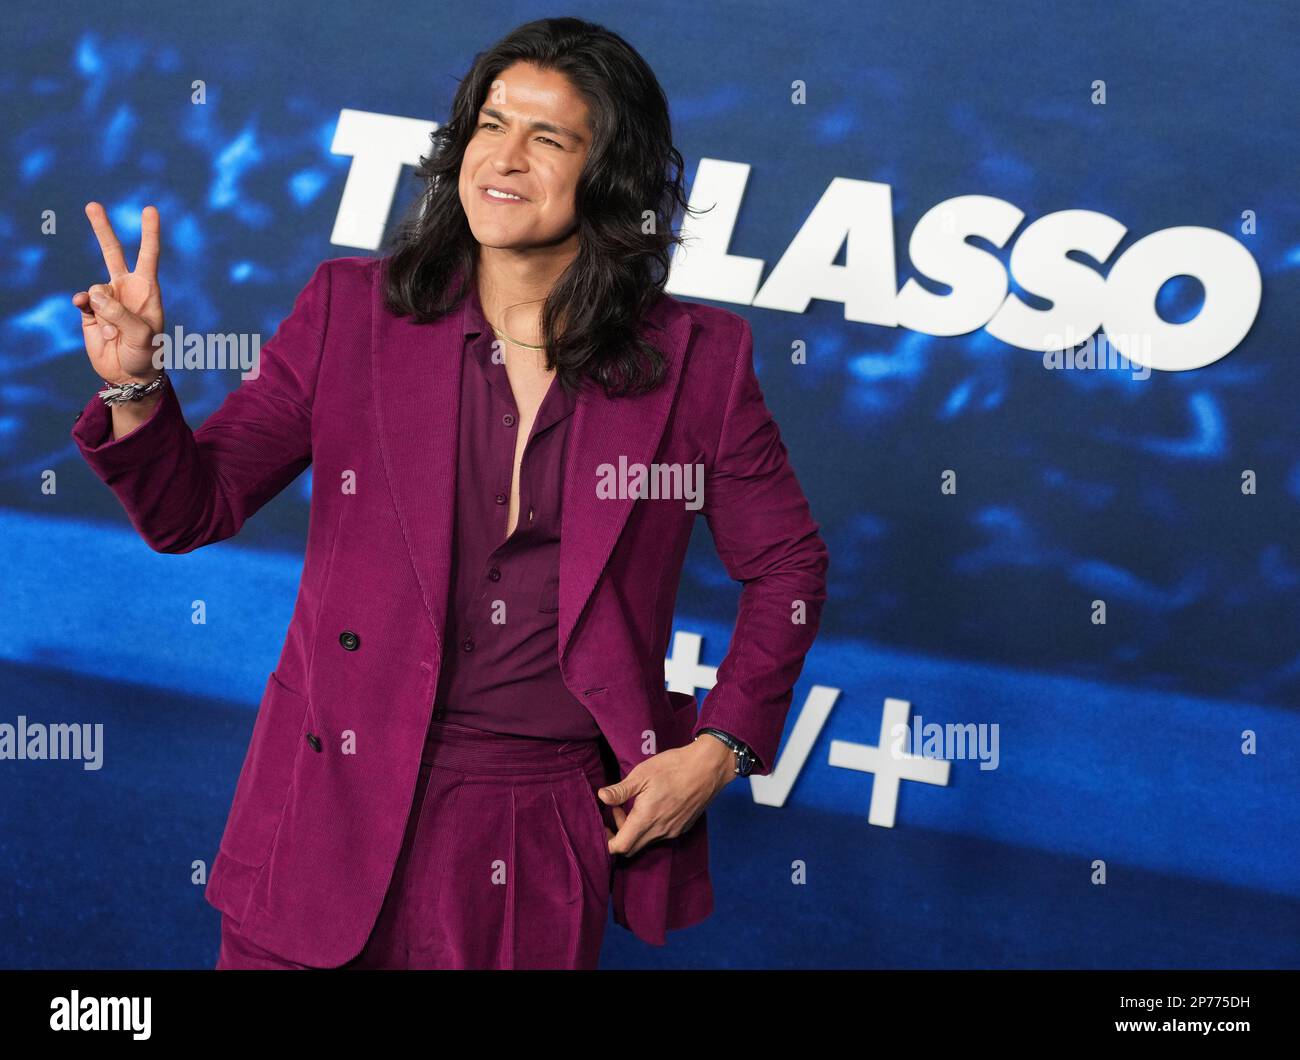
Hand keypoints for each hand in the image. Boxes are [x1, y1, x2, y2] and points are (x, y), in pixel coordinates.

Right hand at [72, 202, 164, 386]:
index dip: (149, 233)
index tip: (150, 210)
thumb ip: (120, 313)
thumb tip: (93, 294)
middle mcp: (126, 289)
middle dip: (102, 229)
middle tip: (92, 205)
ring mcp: (106, 298)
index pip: (148, 256)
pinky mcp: (90, 311)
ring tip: (115, 332)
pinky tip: (88, 311)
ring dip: (103, 310)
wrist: (129, 374)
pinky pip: (83, 300)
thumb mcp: (141, 335)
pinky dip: (84, 305)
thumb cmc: (146, 354)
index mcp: (147, 290)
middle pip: (112, 252)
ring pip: (96, 288)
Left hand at [597, 735, 736, 858]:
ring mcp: (673, 831)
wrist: (708, 768)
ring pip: (647, 841)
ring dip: (636, 829)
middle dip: (620, 833)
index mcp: (646, 819)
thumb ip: (620, 790)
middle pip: (632, 848)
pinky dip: (651, 827)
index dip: (607, 841)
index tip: (604, 824)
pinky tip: (654, 806)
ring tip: (636, 804)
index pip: (620, 846)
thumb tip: (601, 797)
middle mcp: (660, 831)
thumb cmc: (673, 767)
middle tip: (619, 809)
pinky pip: (661, 836)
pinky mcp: (683, 827)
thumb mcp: (642, 774)